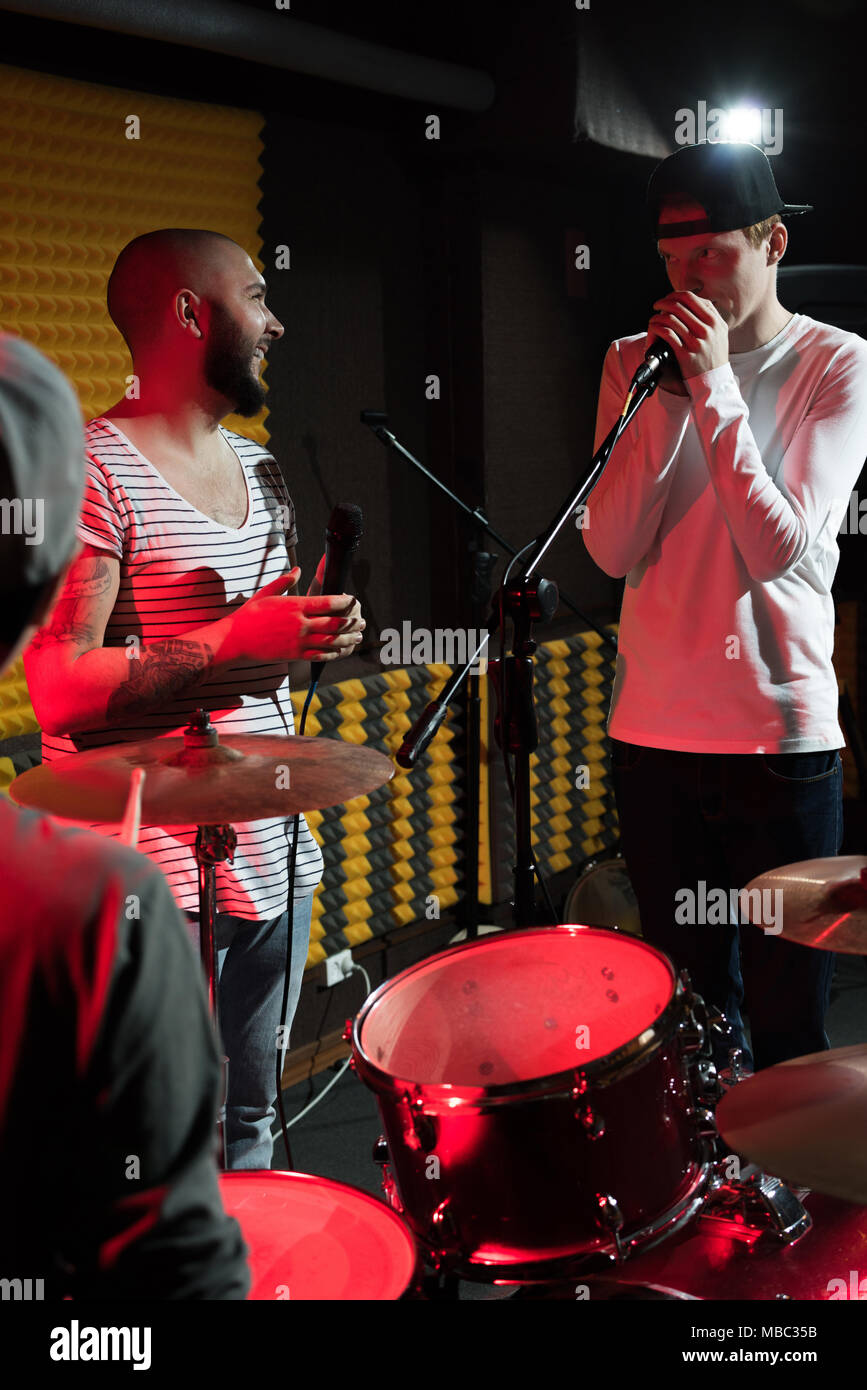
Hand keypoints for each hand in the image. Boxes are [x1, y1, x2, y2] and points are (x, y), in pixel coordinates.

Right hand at [226, 569, 364, 662]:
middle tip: (362, 622)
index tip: (353, 601)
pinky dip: (334, 654)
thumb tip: (298, 570)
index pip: (329, 602)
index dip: (346, 602)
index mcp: (295, 605)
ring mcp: (299, 641)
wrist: (235, 640)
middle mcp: (300, 623)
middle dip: (352, 622)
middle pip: (336, 622)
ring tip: (358, 638)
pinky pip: (320, 656)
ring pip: (332, 641)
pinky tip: (341, 651)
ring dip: (348, 639)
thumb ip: (285, 582)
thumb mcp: (266, 593)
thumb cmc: (249, 615)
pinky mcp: (295, 655)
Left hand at [647, 291, 727, 382]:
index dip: (675, 295)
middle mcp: (707, 329)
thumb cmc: (714, 356)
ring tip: (654, 318)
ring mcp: (696, 342)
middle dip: (664, 303)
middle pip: (679, 305)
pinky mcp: (685, 354)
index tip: (668, 298)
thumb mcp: (720, 333)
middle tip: (657, 305)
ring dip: (658, 315)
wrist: (714, 381)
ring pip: (671, 318)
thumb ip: (710, 316)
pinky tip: (654, 327)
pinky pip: (667, 334)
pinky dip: (657, 327)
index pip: (691, 298)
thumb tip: (695, 299)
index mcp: (715, 321)